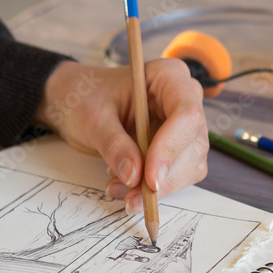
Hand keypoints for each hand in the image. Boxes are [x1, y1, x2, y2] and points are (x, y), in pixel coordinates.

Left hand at [36, 59, 208, 213]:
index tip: (149, 179)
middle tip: (129, 195)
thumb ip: (115, 145)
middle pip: (193, 146)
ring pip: (190, 166)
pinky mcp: (181, 149)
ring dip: (156, 187)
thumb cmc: (87, 97)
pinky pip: (179, 176)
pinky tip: (127, 186)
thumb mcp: (93, 117)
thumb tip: (134, 176)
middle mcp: (186, 99)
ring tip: (118, 187)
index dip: (170, 149)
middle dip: (162, 177)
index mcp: (169, 77)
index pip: (187, 116)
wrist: (80, 101)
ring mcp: (186, 126)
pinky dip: (154, 189)